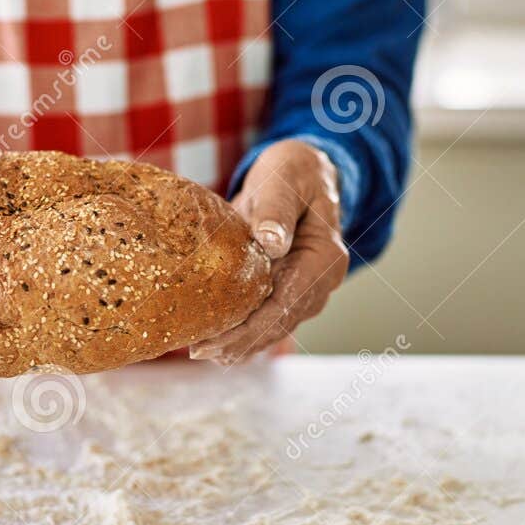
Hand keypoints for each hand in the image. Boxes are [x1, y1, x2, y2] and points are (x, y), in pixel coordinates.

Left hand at [190, 140, 349, 364]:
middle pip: (280, 322)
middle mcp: (322, 280)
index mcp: (325, 258)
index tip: (215, 340)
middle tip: (199, 352)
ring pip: (276, 325)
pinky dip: (247, 330)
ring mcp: (309, 287)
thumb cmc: (292, 171)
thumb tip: (271, 243)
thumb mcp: (283, 182)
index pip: (285, 304)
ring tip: (204, 353)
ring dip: (242, 342)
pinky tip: (221, 344)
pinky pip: (271, 316)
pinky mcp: (293, 287)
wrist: (303, 171)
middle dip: (240, 342)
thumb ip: (276, 212)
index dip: (250, 327)